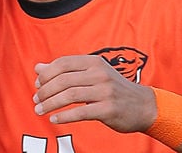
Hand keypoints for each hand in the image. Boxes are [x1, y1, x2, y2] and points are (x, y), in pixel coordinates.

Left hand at [33, 55, 156, 132]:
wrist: (144, 106)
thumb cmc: (112, 88)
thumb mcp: (91, 74)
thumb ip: (65, 71)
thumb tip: (37, 68)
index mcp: (93, 62)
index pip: (62, 63)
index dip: (46, 74)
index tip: (37, 85)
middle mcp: (99, 74)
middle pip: (63, 80)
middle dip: (45, 91)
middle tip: (36, 101)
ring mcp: (105, 91)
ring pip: (69, 95)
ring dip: (50, 104)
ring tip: (40, 110)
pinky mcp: (109, 109)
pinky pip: (81, 112)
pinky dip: (64, 116)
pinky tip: (54, 119)